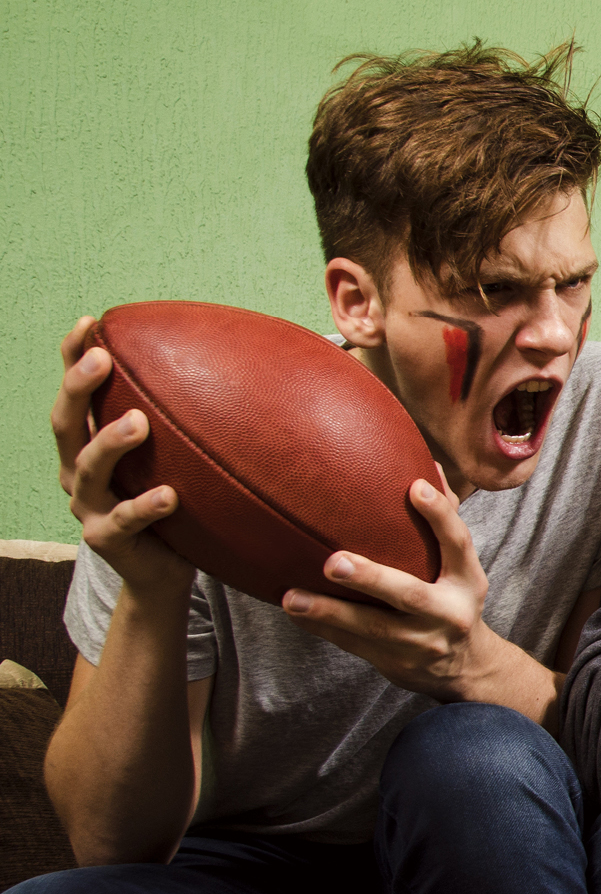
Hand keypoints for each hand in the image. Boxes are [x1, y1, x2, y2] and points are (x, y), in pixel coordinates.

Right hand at [51, 316, 194, 596]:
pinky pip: (123, 521)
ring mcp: (87, 507)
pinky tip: (171, 494)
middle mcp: (78, 471)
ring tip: (139, 422)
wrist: (164, 572)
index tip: (90, 321)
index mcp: (89, 445)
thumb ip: (184, 421)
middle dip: (80, 387)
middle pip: (65, 423)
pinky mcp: (105, 540)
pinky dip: (145, 506)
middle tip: (104, 358)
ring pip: (89, 469)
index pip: (75, 395)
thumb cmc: (175, 504)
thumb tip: (242, 366)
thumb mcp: (174, 458)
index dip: (73, 358)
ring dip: (110, 442)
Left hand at [280, 475, 516, 699]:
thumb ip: (445, 522)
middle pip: (409, 595)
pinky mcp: (395, 662)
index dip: (439, 515)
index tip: (414, 487)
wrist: (463, 667)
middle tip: (334, 562)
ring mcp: (420, 643)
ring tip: (292, 598)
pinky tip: (294, 612)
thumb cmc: (453, 599)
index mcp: (467, 581)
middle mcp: (447, 613)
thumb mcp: (461, 566)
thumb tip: (431, 466)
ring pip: (372, 628)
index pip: (458, 543)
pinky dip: (322, 628)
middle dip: (371, 579)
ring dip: (330, 613)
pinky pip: (353, 645)